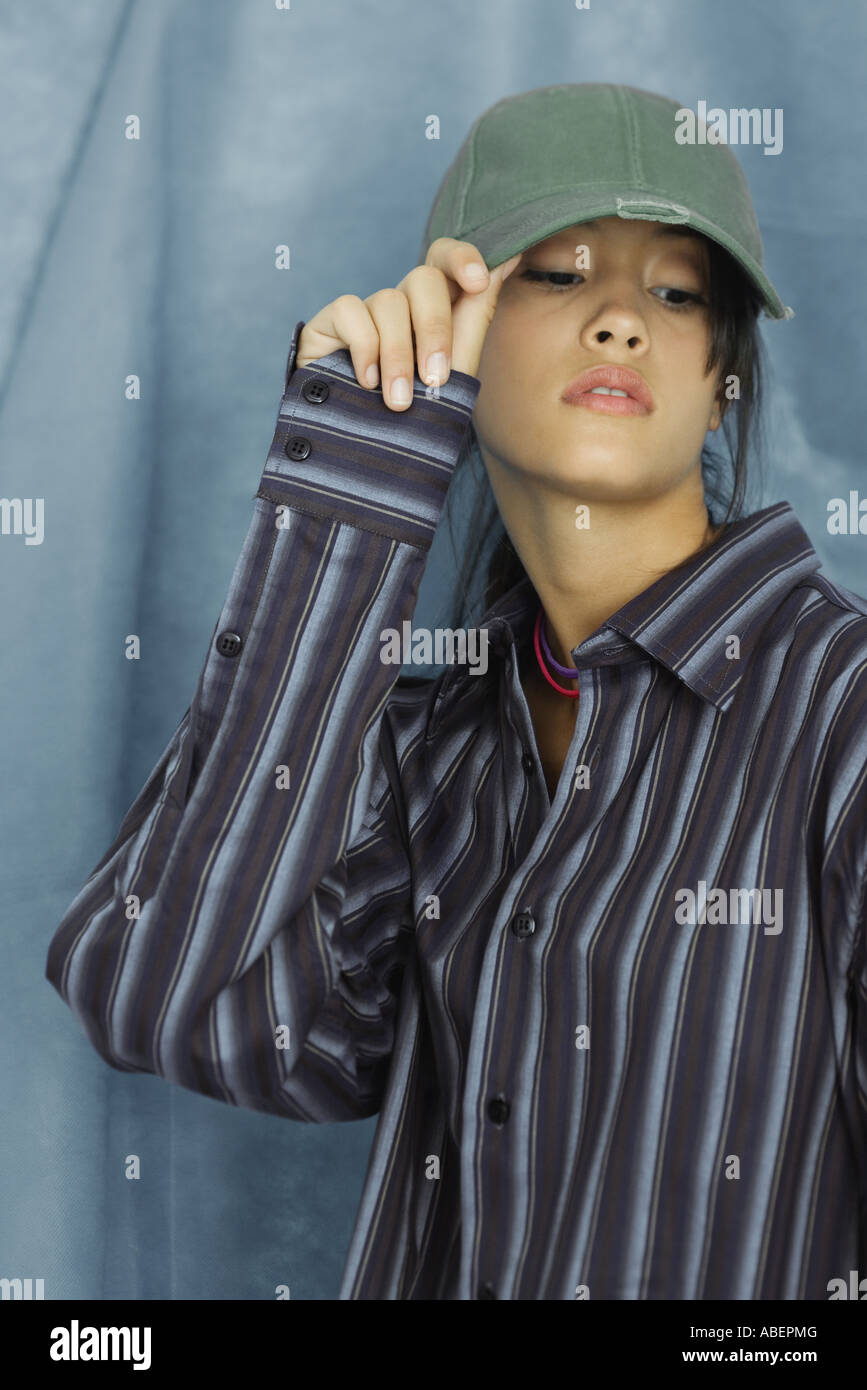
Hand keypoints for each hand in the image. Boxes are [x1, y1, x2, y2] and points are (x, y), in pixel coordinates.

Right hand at [295, 239, 521, 409]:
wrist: (364, 462)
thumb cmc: (414, 418)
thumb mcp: (455, 370)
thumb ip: (478, 314)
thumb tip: (509, 258)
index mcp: (434, 311)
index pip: (446, 260)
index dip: (462, 258)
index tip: (479, 281)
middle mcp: (401, 305)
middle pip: (424, 278)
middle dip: (435, 328)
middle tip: (435, 378)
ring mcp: (365, 312)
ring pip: (389, 300)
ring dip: (399, 355)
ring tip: (398, 402)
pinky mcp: (331, 322)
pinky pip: (351, 310)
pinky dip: (365, 349)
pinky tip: (366, 383)